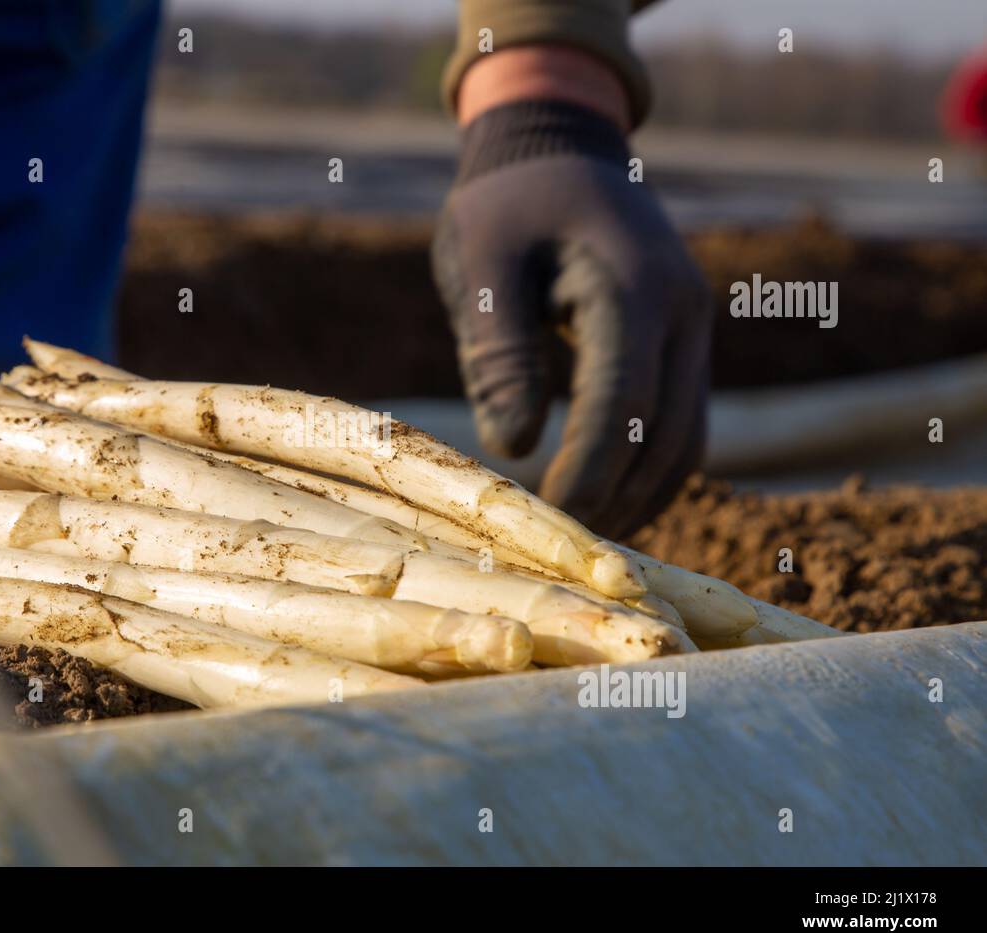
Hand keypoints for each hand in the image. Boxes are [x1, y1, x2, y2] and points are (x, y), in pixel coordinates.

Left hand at [432, 52, 710, 539]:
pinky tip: (603, 498)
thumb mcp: (480, 260)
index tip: (548, 515)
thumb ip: (498, 347)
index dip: (590, 467)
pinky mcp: (683, 343)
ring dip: (641, 495)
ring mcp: (693, 328)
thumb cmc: (504, 203)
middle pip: (669, 433)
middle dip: (618, 496)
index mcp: (633, 286)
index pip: (623, 400)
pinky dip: (647, 468)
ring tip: (582, 537)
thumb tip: (515, 444)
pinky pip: (681, 421)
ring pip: (687, 438)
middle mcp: (683, 311)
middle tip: (562, 545)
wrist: (559, 147)